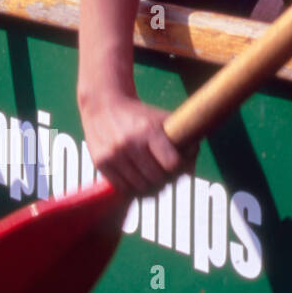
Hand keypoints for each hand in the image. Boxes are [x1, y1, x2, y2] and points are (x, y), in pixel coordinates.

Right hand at [78, 84, 192, 194]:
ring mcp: (112, 154)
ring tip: (152, 178)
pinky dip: (132, 188)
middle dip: (166, 179)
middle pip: (157, 179)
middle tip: (166, 174)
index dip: (180, 168)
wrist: (102, 104)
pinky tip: (136, 179)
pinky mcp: (100, 162)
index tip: (179, 166)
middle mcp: (129, 142)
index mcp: (148, 129)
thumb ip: (183, 140)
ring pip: (141, 187)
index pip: (173, 164)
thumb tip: (191, 169)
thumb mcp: (162, 119)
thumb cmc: (137, 115)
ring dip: (150, 187)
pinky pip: (123, 188)